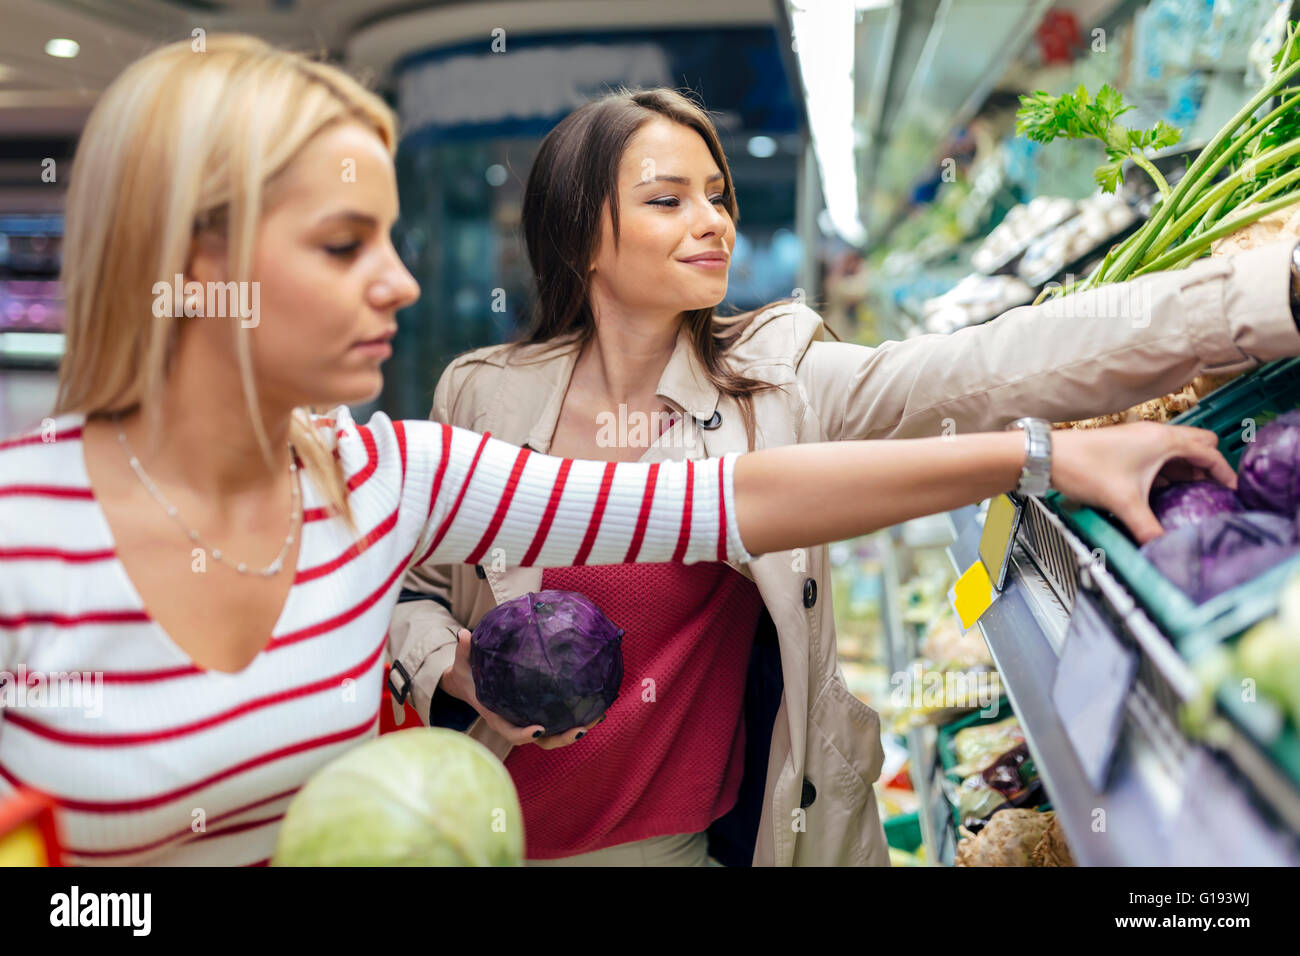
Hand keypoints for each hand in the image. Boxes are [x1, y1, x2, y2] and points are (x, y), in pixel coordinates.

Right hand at [439, 628, 604, 748]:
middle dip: (562, 738)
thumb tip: (464, 634)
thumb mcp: (462, 664)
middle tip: (581, 729)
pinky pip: (559, 718)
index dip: (524, 735)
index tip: (538, 730)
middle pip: (542, 741)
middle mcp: (516, 723)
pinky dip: (576, 713)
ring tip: (599, 715)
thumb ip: (464, 652)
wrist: (469, 684)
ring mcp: (529, 720)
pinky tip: (596, 701)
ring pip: (555, 733)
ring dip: (576, 728)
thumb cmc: (466, 675)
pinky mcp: (539, 712)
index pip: (511, 733)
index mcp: (497, 717)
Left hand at [1050, 422, 1235, 544]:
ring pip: (1176, 452)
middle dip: (1208, 469)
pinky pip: (1158, 457)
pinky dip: (1166, 472)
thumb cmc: (1083, 468)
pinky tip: (1161, 493)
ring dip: (1186, 471)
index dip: (1225, 472)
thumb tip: (1162, 547)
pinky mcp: (1127, 448)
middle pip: (1198, 446)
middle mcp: (1154, 435)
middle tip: (1212, 494)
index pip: (1209, 452)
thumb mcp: (1122, 502)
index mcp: (1163, 441)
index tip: (1234, 492)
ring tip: (1191, 498)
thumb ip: (1147, 527)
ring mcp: (1140, 440)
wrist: (1049, 457)